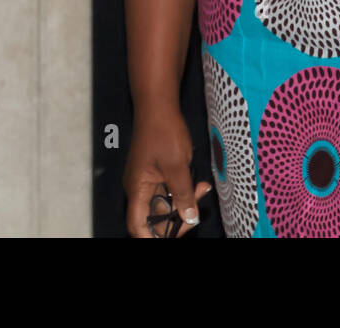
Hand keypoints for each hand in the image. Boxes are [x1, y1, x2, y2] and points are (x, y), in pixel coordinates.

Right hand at [124, 101, 211, 238]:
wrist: (160, 103)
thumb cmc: (163, 130)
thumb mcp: (177, 165)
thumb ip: (183, 194)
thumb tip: (189, 218)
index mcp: (137, 189)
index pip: (138, 225)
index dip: (152, 236)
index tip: (174, 234)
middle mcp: (140, 187)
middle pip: (156, 216)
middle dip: (178, 215)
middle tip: (196, 209)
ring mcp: (150, 179)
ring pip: (167, 201)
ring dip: (185, 199)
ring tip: (202, 189)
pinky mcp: (159, 171)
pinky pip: (171, 187)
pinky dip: (185, 187)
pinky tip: (199, 182)